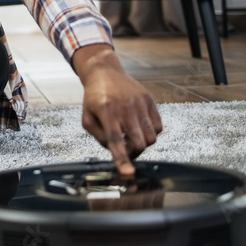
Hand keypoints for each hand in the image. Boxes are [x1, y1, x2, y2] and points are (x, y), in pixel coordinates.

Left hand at [72, 44, 162, 176]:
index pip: (116, 140)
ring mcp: (139, 103)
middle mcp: (125, 108)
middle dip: (134, 153)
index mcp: (107, 113)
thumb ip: (99, 137)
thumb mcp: (87, 118)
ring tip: (132, 135)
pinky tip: (140, 126)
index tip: (128, 172)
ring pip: (151, 138)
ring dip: (143, 143)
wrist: (105, 73)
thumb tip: (115, 151)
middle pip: (138, 143)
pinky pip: (159, 127)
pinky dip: (152, 133)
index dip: (122, 158)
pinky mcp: (149, 100)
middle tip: (127, 149)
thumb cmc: (94, 97)